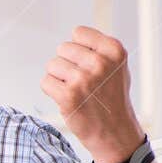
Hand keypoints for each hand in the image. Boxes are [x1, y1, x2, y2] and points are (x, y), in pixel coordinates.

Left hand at [40, 25, 145, 162]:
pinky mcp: (68, 95)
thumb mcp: (116, 66)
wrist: (113, 130)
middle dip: (66, 63)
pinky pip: (45, 81)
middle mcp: (100, 62)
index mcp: (114, 50)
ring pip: (52, 65)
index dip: (78, 48)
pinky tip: (67, 98)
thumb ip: (98, 48)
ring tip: (75, 89)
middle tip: (80, 80)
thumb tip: (76, 33)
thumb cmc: (111, 97)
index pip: (78, 32)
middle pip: (62, 48)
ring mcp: (83, 79)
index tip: (87, 63)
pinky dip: (51, 90)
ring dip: (58, 77)